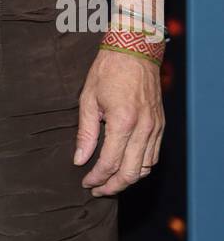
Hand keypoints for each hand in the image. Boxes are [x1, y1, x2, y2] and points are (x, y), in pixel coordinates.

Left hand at [73, 47, 164, 194]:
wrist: (134, 51)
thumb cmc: (108, 71)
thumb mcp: (88, 99)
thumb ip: (85, 133)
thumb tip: (80, 160)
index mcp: (122, 122)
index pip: (109, 163)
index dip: (96, 178)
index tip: (86, 182)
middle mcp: (143, 129)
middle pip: (130, 173)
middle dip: (113, 186)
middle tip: (97, 189)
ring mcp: (155, 128)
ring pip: (145, 168)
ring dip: (128, 179)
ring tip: (110, 182)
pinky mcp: (160, 125)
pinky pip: (153, 155)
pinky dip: (140, 167)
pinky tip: (126, 167)